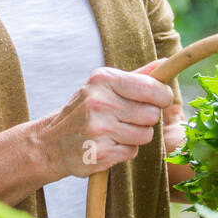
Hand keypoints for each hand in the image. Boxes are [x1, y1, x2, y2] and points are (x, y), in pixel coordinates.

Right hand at [38, 59, 174, 181]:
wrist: (52, 142)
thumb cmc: (86, 110)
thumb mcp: (106, 86)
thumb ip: (138, 76)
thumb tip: (165, 64)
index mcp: (103, 79)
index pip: (150, 88)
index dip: (163, 96)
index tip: (161, 99)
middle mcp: (98, 102)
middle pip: (152, 114)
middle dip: (146, 119)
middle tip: (128, 118)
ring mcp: (97, 129)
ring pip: (145, 135)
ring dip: (136, 136)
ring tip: (116, 132)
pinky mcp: (99, 153)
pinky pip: (132, 152)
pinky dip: (124, 151)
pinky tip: (108, 145)